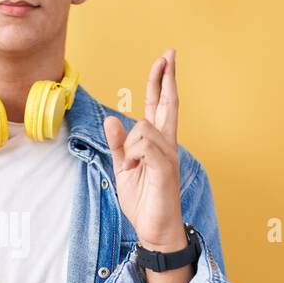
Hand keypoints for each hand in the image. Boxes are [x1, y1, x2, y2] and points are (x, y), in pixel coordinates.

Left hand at [102, 48, 186, 250]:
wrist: (155, 229)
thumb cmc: (143, 201)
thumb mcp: (123, 169)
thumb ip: (118, 145)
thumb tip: (113, 120)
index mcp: (157, 144)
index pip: (159, 106)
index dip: (160, 83)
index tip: (165, 61)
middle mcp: (167, 145)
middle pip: (168, 104)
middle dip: (167, 77)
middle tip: (170, 53)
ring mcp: (169, 155)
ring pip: (144, 127)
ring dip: (130, 147)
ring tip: (134, 168)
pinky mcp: (166, 167)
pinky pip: (144, 145)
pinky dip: (134, 155)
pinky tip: (136, 168)